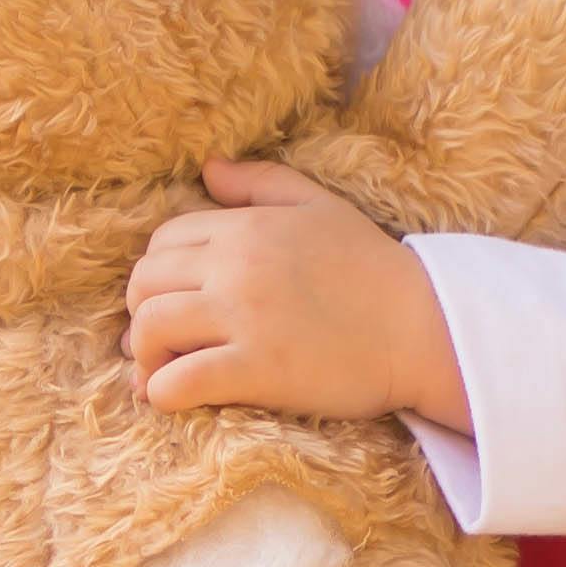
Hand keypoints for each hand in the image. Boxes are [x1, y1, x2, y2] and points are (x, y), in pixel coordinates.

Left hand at [127, 157, 467, 426]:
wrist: (425, 328)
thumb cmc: (374, 269)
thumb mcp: (320, 206)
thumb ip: (260, 182)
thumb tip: (207, 168)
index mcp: (247, 227)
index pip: (163, 241)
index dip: (158, 272)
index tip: (175, 300)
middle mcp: (236, 267)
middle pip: (144, 284)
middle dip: (141, 313)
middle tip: (161, 341)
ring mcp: (244, 318)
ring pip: (149, 329)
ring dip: (144, 355)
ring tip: (159, 372)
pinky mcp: (257, 370)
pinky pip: (179, 382)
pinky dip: (162, 393)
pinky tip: (173, 398)